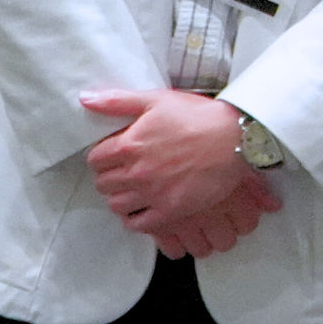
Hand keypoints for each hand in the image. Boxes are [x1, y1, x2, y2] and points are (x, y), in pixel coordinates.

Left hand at [81, 89, 280, 245]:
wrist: (237, 139)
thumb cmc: (199, 117)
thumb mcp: (157, 100)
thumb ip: (118, 101)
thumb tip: (85, 99)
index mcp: (129, 144)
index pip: (95, 160)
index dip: (103, 157)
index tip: (115, 155)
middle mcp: (136, 172)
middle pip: (103, 184)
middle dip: (110, 177)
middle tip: (125, 172)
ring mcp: (152, 193)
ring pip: (116, 205)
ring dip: (121, 198)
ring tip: (134, 190)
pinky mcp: (170, 210)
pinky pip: (138, 224)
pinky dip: (135, 219)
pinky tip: (144, 209)